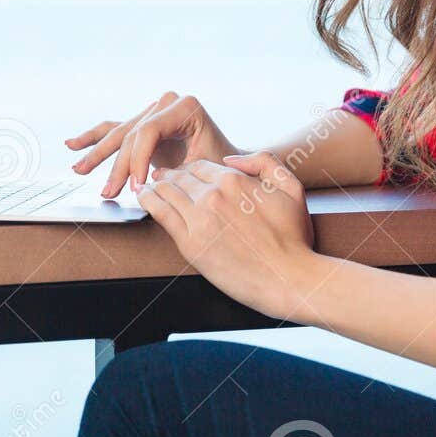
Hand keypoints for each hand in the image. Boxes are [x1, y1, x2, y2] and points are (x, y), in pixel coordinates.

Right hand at [65, 91, 240, 197]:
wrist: (229, 162)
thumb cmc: (222, 165)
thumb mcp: (204, 168)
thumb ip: (176, 171)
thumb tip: (150, 181)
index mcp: (184, 107)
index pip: (149, 131)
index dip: (138, 160)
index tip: (135, 186)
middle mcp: (166, 103)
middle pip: (132, 134)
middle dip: (117, 166)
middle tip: (108, 191)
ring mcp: (153, 111)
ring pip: (119, 133)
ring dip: (98, 154)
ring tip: (79, 170)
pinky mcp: (144, 124)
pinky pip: (116, 130)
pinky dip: (95, 139)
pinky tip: (73, 145)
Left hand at [134, 152, 321, 320]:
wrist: (288, 278)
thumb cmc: (293, 238)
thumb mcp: (292, 188)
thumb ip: (265, 162)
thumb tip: (232, 158)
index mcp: (234, 180)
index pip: (200, 165)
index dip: (189, 168)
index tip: (183, 173)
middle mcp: (213, 195)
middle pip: (181, 177)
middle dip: (170, 175)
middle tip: (160, 176)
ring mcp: (199, 219)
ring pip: (166, 191)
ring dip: (155, 185)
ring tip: (147, 185)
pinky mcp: (190, 243)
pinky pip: (160, 214)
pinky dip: (148, 200)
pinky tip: (142, 196)